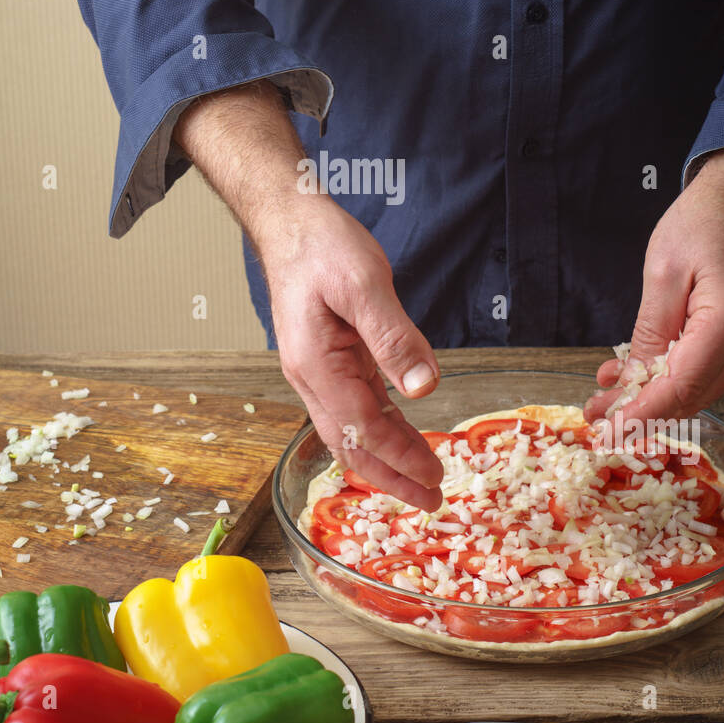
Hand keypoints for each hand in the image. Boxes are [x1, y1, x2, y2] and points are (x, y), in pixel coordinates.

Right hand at [257, 194, 443, 509]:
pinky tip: (405, 435)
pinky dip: (382, 428)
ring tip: (424, 478)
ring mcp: (319, 370)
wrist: (289, 221)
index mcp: (315, 365)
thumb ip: (394, 338)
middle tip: (431, 501)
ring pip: (354, 429)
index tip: (433, 479)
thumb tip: (423, 388)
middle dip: (391, 477)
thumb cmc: (320, 246)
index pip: (363, 428)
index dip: (400, 458)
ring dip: (389, 457)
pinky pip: (357, 404)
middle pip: (351, 444)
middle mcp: (312, 377)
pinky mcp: (331, 358)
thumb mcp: (364, 283)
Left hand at [584, 144, 723, 428]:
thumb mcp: (661, 272)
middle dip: (642, 410)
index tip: (609, 429)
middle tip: (597, 413)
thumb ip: (650, 331)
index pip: (682, 386)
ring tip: (609, 393)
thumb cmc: (703, 220)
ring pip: (700, 388)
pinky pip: (706, 368)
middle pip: (693, 396)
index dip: (643, 412)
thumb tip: (635, 380)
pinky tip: (638, 371)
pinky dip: (672, 376)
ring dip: (654, 395)